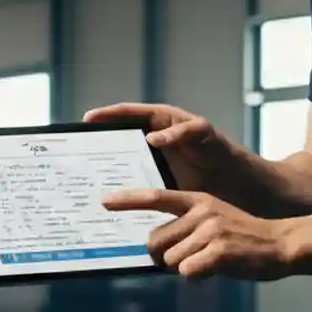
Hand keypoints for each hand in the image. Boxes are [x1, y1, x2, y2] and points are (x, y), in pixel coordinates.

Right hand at [83, 103, 236, 192]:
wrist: (233, 181)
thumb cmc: (219, 151)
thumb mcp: (203, 135)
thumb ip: (181, 132)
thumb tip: (151, 137)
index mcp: (161, 121)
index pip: (129, 113)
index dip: (107, 115)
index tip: (88, 119)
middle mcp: (151, 139)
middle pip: (119, 137)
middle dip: (99, 141)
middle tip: (78, 150)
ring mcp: (151, 161)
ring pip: (122, 161)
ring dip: (106, 167)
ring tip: (85, 175)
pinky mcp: (154, 183)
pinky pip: (132, 183)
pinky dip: (120, 188)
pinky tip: (109, 198)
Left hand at [103, 189, 293, 280]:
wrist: (283, 244)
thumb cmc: (246, 239)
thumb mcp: (216, 222)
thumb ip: (188, 229)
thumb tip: (160, 251)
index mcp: (199, 201)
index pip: (157, 197)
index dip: (128, 200)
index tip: (104, 201)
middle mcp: (201, 212)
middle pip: (155, 242)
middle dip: (163, 259)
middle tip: (185, 262)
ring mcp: (210, 230)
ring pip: (171, 261)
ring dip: (186, 269)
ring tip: (210, 264)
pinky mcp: (218, 250)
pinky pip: (188, 272)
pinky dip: (198, 278)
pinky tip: (217, 271)